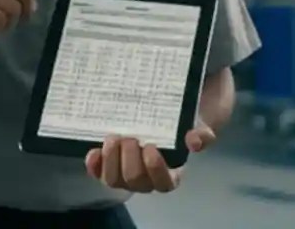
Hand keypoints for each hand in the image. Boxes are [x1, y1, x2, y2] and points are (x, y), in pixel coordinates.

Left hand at [84, 124, 215, 192]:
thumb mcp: (196, 123)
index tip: (150, 147)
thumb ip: (201, 132)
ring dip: (111, 161)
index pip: (163, 183)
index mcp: (169, 174)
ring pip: (114, 180)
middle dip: (130, 161)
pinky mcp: (108, 164)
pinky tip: (93, 152)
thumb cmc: (181, 122)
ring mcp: (124, 173)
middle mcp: (145, 179)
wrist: (162, 112)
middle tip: (129, 138)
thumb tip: (195, 141)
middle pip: (135, 181)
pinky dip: (94, 165)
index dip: (155, 169)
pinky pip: (97, 172)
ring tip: (113, 138)